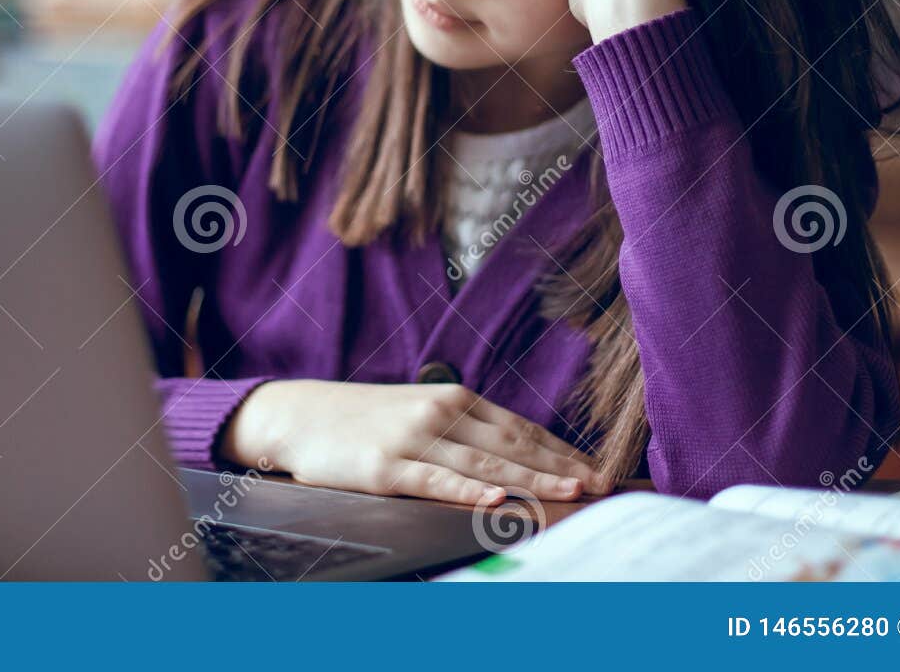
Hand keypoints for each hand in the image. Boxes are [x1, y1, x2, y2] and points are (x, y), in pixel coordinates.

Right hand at [220, 380, 610, 504]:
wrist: (300, 416)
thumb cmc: (365, 419)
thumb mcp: (419, 412)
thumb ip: (464, 428)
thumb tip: (515, 453)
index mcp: (454, 400)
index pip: (520, 427)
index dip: (561, 449)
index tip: (596, 468)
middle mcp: (441, 414)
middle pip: (512, 445)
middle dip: (560, 466)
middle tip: (599, 484)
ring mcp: (414, 440)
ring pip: (484, 464)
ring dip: (530, 480)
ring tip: (568, 492)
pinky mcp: (387, 468)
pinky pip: (435, 481)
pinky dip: (468, 490)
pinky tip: (496, 499)